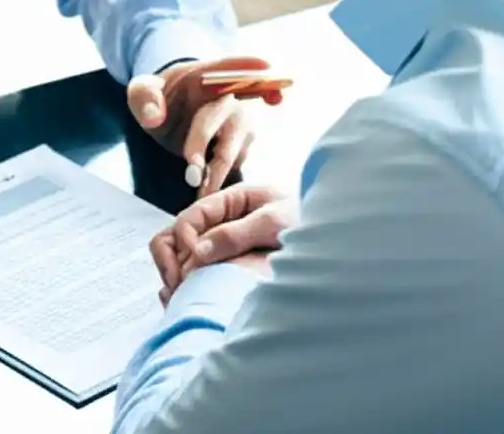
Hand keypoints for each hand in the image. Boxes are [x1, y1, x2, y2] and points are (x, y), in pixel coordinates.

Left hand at [128, 57, 283, 197]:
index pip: (230, 65)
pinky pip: (238, 159)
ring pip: (237, 144)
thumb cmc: (159, 98)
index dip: (249, 64)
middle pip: (228, 118)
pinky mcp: (244, 140)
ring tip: (200, 192)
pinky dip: (223, 175)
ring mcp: (241, 117)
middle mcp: (231, 94)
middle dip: (210, 145)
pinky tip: (206, 188)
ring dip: (219, 169)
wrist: (171, 113)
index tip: (266, 66)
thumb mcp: (142, 92)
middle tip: (193, 174)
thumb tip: (155, 117)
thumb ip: (143, 97)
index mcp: (206, 75)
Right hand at [150, 183, 296, 294]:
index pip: (189, 218)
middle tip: (177, 287)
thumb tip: (198, 251)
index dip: (184, 240)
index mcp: (228, 202)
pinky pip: (191, 274)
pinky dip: (183, 287)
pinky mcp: (223, 265)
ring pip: (178, 258)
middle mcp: (217, 222)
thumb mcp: (275, 221)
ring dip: (174, 276)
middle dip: (169, 261)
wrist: (334, 232)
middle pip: (173, 237)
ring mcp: (218, 244)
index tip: (195, 263)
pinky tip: (187, 302)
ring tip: (181, 298)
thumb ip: (237, 233)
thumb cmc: (307, 218)